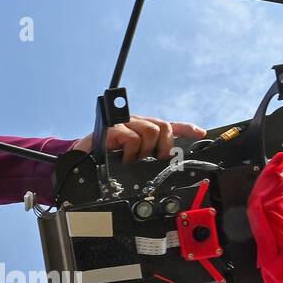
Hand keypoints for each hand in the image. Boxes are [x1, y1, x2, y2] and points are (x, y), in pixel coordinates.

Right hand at [68, 115, 205, 163]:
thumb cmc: (106, 158)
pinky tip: (123, 158)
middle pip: (163, 126)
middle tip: (156, 159)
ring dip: (146, 150)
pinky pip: (133, 138)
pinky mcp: (113, 128)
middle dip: (165, 146)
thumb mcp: (132, 158)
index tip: (200, 132)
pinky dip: (131, 152)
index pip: (169, 124)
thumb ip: (147, 156)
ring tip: (134, 159)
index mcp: (143, 129)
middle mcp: (136, 122)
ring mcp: (125, 123)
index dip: (186, 127)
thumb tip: (165, 160)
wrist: (81, 157)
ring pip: (151, 130)